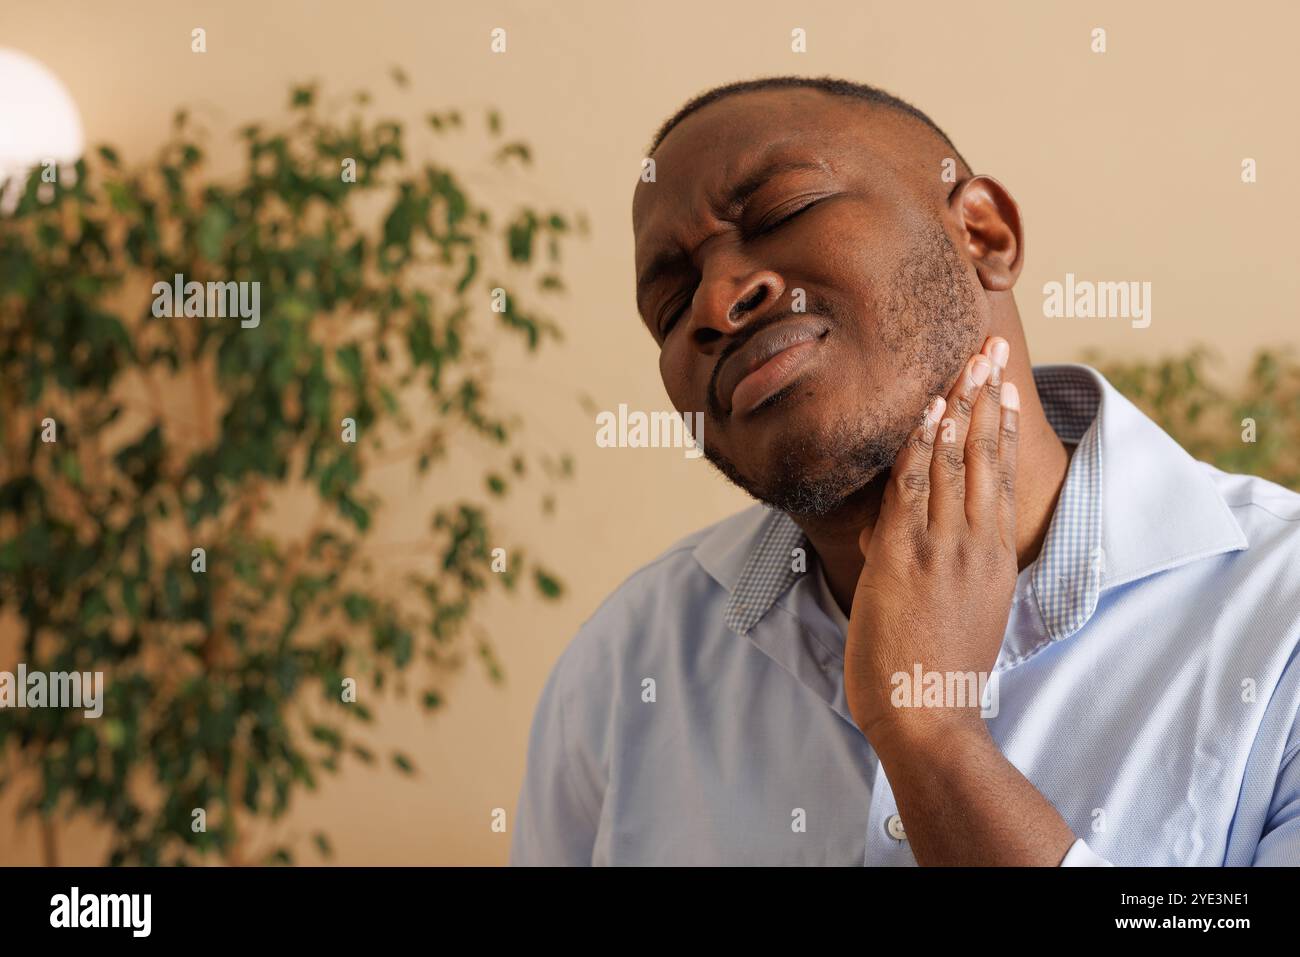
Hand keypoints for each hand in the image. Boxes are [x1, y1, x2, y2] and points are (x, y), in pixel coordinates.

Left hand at [844, 336, 1019, 749]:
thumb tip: (885, 536)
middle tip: (992, 348)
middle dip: (986, 396)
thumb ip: (921, 562)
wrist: (928, 717)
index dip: (1000, 425)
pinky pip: (915, 489)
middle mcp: (975, 544)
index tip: (1004, 386)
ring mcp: (943, 548)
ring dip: (960, 406)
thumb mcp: (949, 609)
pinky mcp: (905, 559)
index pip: (999, 475)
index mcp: (993, 556)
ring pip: (955, 462)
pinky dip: (923, 447)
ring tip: (968, 361)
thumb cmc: (934, 672)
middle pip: (983, 455)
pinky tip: (929, 412)